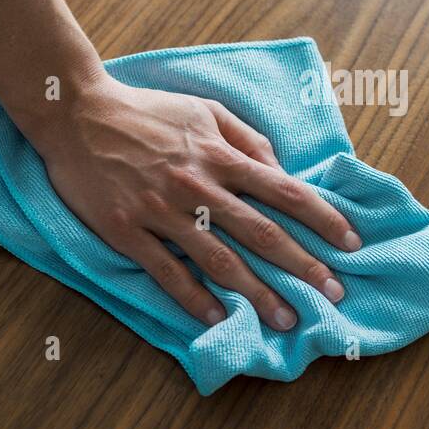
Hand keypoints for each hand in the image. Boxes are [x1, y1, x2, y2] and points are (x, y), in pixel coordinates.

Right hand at [22, 74, 361, 329]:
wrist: (77, 113)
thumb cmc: (147, 111)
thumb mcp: (205, 110)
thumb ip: (247, 138)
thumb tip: (283, 170)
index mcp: (220, 155)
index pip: (285, 191)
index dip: (323, 219)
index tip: (351, 244)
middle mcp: (199, 185)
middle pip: (262, 232)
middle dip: (303, 265)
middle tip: (333, 294)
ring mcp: (163, 211)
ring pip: (220, 260)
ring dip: (257, 293)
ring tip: (286, 319)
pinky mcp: (129, 231)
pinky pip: (167, 271)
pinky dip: (193, 298)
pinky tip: (216, 318)